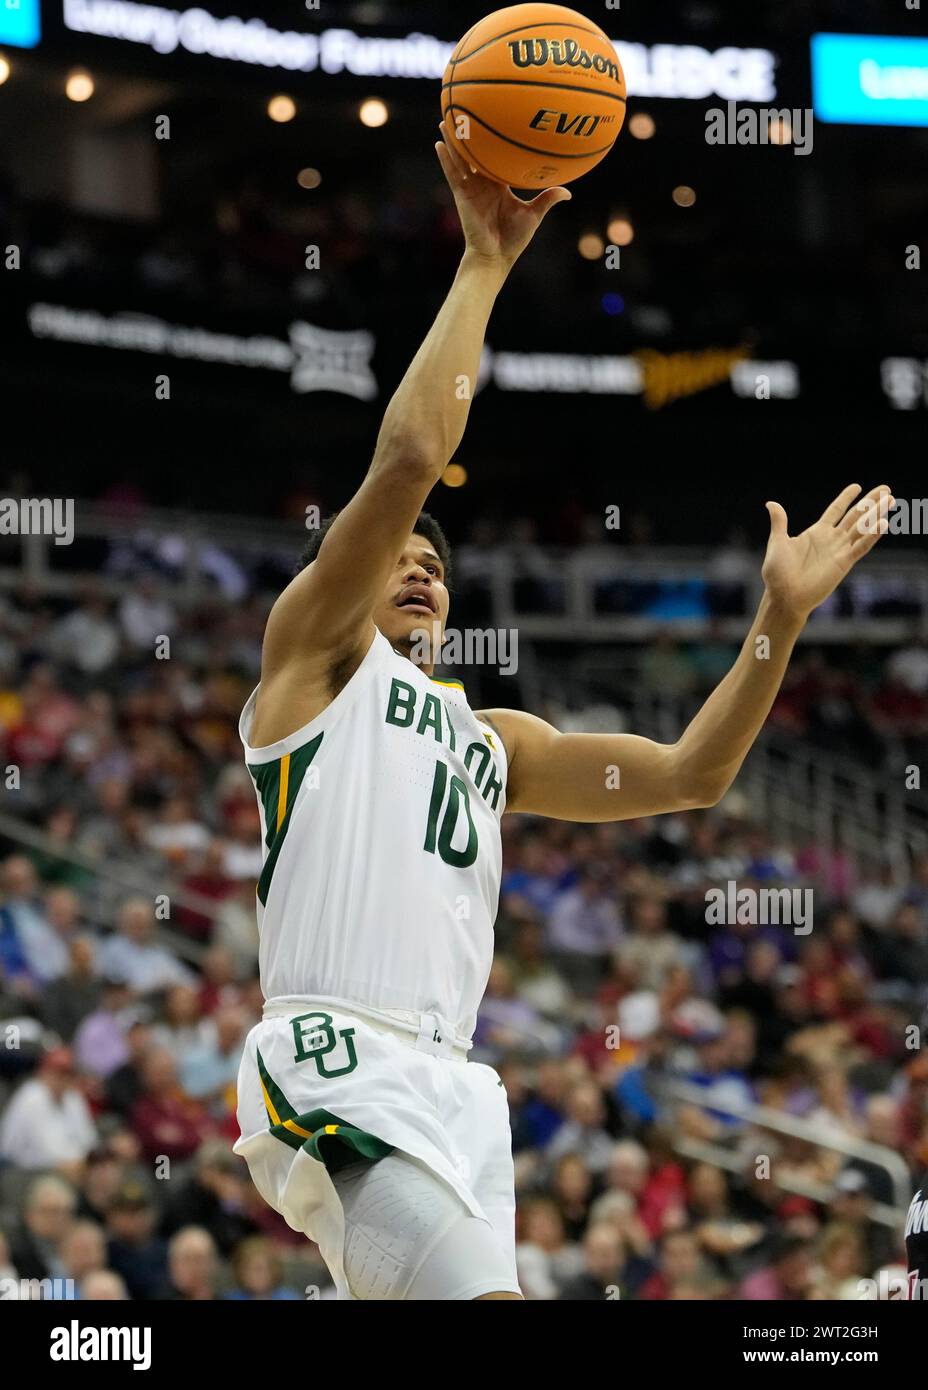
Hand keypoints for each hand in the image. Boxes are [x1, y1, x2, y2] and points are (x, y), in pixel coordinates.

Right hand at [435, 120, 570, 269]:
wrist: (495, 256)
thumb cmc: (514, 239)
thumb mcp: (534, 215)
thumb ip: (547, 199)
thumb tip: (568, 192)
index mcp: (499, 184)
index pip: (495, 158)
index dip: (493, 142)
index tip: (495, 121)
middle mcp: (483, 183)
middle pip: (474, 153)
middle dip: (470, 134)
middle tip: (467, 110)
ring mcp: (470, 189)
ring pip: (460, 159)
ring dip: (452, 140)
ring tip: (447, 117)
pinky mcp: (462, 196)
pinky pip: (452, 174)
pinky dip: (445, 159)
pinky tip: (439, 143)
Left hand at [762, 483, 893, 619]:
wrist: (784, 596)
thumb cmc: (777, 573)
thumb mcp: (777, 542)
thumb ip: (780, 522)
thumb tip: (771, 504)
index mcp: (816, 533)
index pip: (836, 511)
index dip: (846, 498)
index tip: (857, 486)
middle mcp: (831, 540)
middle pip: (855, 516)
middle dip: (870, 502)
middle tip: (886, 489)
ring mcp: (839, 551)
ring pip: (862, 528)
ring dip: (876, 514)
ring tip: (890, 499)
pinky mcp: (844, 563)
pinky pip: (861, 547)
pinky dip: (872, 535)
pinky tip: (883, 523)